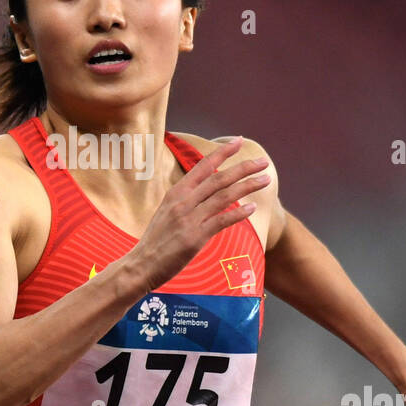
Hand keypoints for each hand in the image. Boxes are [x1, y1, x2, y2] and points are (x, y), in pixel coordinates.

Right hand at [125, 136, 269, 292]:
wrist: (140, 265)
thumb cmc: (155, 241)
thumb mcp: (167, 213)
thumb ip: (186, 201)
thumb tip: (205, 194)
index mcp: (176, 193)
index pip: (203, 166)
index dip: (223, 152)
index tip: (239, 141)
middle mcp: (183, 201)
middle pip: (218, 178)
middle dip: (243, 167)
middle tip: (263, 161)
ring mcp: (189, 219)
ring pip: (224, 196)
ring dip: (248, 186)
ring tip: (266, 180)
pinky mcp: (195, 237)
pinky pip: (221, 221)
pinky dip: (238, 214)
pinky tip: (252, 208)